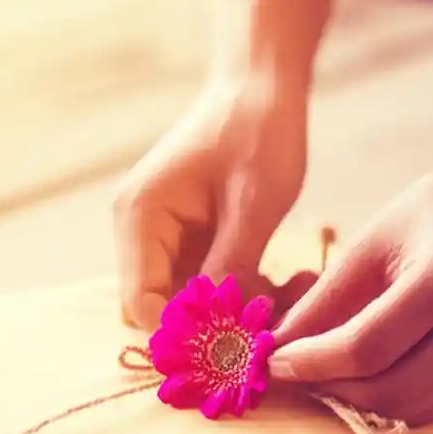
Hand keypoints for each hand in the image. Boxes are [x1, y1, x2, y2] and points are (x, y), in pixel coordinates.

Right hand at [114, 83, 315, 329]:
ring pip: (194, 302)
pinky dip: (247, 291)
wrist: (263, 85)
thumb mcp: (252, 203)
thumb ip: (230, 266)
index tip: (236, 348)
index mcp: (140, 218)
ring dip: (238, 311)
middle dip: (215, 328)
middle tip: (271, 330)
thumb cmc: (257, 130)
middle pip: (164, 309)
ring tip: (292, 296)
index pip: (142, 303)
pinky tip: (290, 282)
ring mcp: (167, 237)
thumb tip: (219, 332)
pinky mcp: (195, 239)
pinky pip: (213, 283)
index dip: (183, 335)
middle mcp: (143, 232)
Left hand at [269, 162, 432, 424]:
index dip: (311, 363)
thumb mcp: (375, 240)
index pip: (365, 347)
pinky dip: (390, 400)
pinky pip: (432, 408)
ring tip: (324, 373)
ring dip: (357, 399)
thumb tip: (278, 347)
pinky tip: (366, 375)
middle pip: (387, 389)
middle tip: (292, 372)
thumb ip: (326, 299)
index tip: (270, 361)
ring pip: (408, 408)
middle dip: (329, 388)